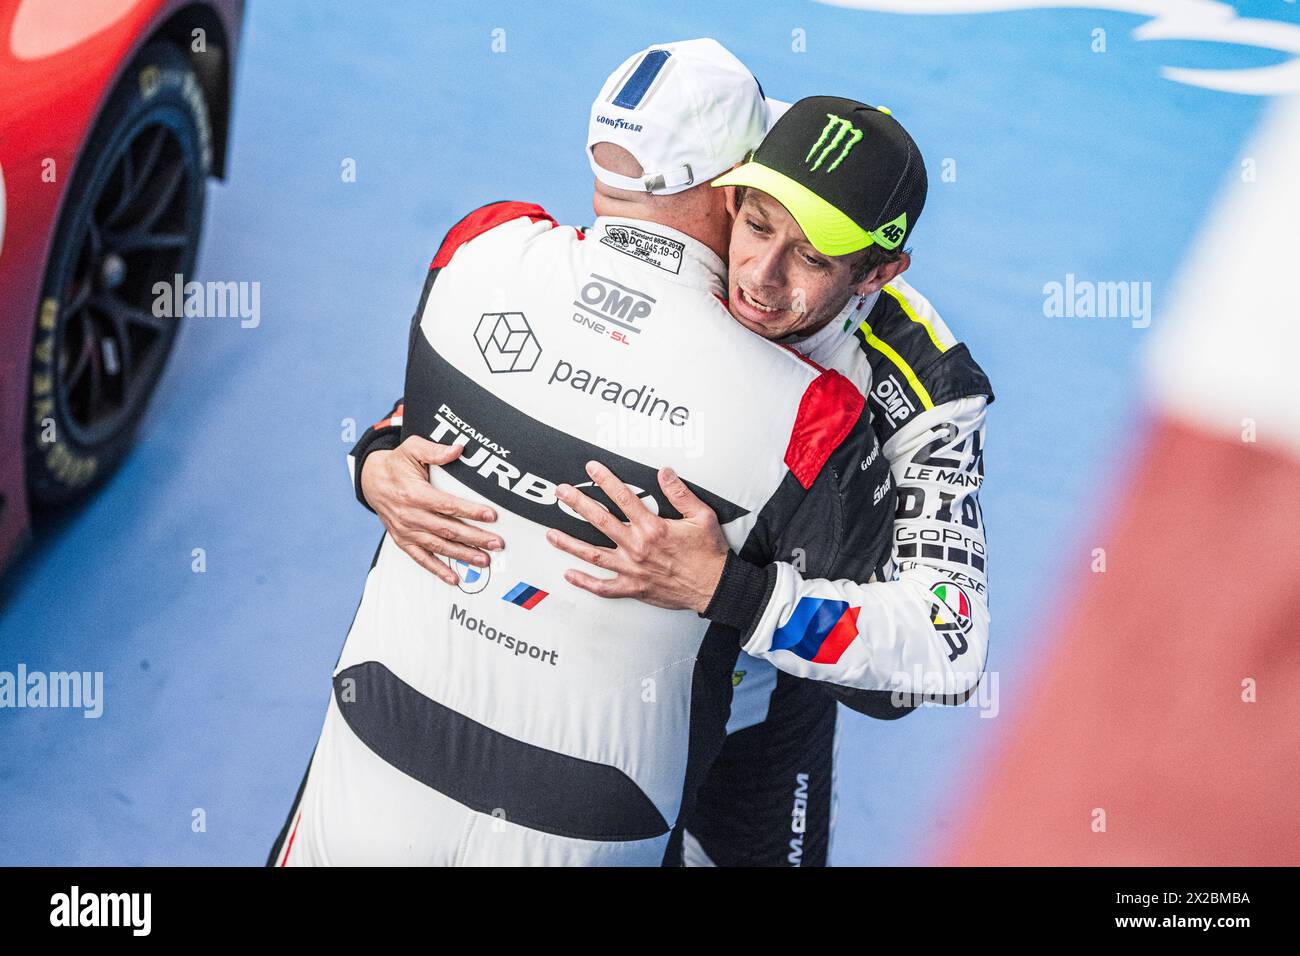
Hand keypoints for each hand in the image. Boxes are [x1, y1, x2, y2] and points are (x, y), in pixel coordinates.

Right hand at [360, 436, 503, 585]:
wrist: (371, 480)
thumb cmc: (396, 464)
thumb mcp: (412, 449)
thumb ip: (435, 451)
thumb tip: (457, 449)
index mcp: (414, 494)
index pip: (448, 505)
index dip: (470, 511)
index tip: (490, 516)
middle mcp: (410, 515)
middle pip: (448, 529)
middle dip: (475, 538)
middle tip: (496, 543)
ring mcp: (407, 531)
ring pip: (439, 546)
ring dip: (462, 555)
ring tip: (484, 560)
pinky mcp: (403, 540)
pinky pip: (421, 559)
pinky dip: (437, 570)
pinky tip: (454, 578)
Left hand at [547, 461, 729, 612]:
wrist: (715, 587)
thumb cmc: (709, 554)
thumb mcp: (702, 516)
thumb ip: (680, 493)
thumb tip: (664, 472)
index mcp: (653, 528)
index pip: (623, 497)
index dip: (605, 480)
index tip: (591, 469)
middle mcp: (638, 547)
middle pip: (600, 521)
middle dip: (578, 504)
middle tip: (562, 492)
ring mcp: (633, 569)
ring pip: (593, 554)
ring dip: (570, 543)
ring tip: (551, 534)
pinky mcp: (634, 588)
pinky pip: (604, 587)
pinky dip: (585, 582)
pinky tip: (569, 575)